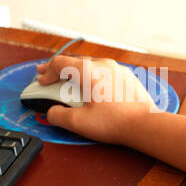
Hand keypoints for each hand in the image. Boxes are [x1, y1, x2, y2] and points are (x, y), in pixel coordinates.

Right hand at [33, 54, 157, 143]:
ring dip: (76, 73)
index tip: (41, 81)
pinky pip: (105, 72)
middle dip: (58, 70)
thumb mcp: (78, 122)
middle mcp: (103, 64)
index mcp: (88, 70)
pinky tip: (91, 88)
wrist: (144, 124)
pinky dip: (93, 77)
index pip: (60, 63)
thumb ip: (58, 116)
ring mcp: (117, 69)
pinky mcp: (127, 77)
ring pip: (90, 66)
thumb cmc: (114, 122)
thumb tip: (52, 112)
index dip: (47, 72)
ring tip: (68, 82)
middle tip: (47, 75)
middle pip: (74, 62)